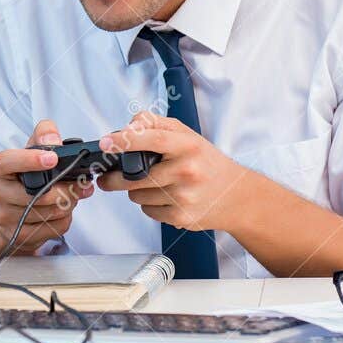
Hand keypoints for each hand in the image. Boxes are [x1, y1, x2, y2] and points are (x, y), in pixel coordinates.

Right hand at [0, 120, 95, 261]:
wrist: (9, 215)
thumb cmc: (22, 179)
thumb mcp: (30, 152)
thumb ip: (43, 136)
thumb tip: (53, 140)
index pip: (7, 162)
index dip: (29, 160)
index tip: (52, 158)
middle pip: (36, 194)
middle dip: (65, 189)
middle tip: (80, 184)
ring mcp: (5, 217)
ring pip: (47, 213)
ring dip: (68, 204)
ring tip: (73, 196)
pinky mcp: (18, 236)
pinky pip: (52, 228)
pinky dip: (64, 219)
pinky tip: (63, 212)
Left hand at [97, 112, 249, 233]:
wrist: (236, 196)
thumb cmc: (207, 163)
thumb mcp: (188, 136)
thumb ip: (156, 125)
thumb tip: (128, 127)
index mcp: (189, 146)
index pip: (154, 138)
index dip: (126, 140)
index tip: (107, 142)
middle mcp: (188, 171)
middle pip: (136, 176)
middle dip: (114, 177)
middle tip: (107, 175)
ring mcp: (185, 196)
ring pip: (137, 195)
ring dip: (136, 190)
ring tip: (154, 184)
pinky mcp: (181, 217)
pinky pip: (148, 210)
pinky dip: (149, 205)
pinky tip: (165, 198)